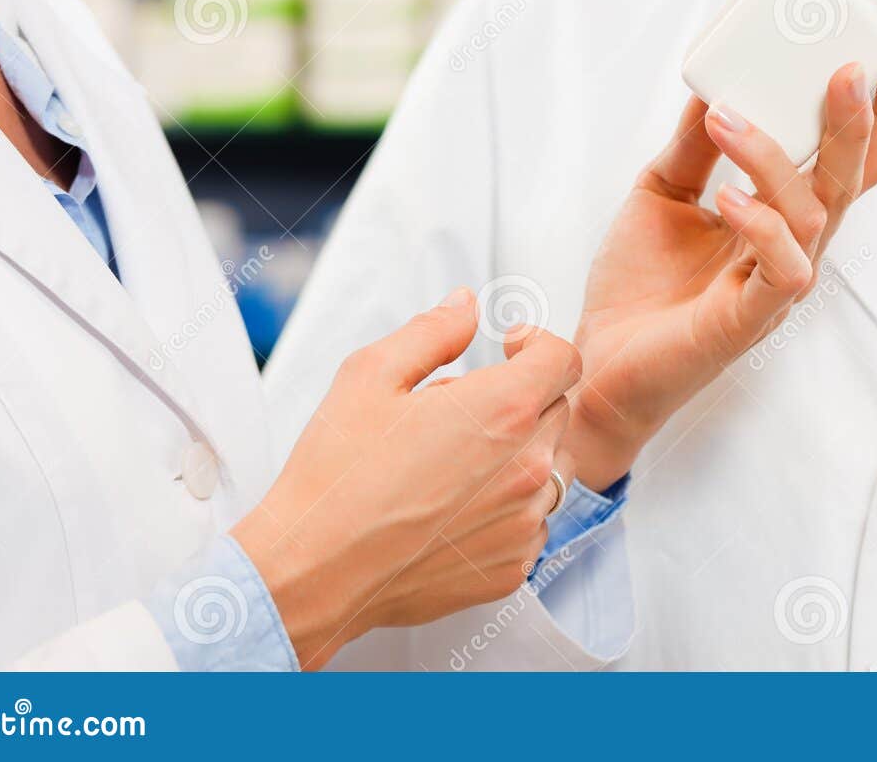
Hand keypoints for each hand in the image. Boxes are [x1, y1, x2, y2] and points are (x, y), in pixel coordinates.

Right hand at [232, 288, 579, 668]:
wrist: (313, 570)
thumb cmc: (336, 475)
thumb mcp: (371, 375)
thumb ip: (433, 332)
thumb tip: (467, 306)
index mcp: (503, 411)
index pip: (563, 360)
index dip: (537, 347)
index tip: (509, 351)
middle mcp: (528, 468)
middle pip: (556, 413)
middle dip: (521, 401)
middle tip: (459, 414)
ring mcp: (524, 523)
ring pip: (550, 470)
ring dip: (519, 457)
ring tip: (454, 464)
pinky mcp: (512, 569)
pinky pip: (532, 524)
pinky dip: (507, 510)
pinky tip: (454, 510)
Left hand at [566, 57, 876, 490]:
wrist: (599, 362)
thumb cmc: (638, 288)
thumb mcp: (661, 192)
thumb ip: (692, 144)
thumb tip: (711, 84)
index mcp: (781, 218)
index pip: (845, 162)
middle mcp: (792, 249)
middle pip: (848, 183)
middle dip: (857, 123)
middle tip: (842, 68)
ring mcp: (775, 287)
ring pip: (813, 214)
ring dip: (774, 160)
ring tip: (728, 120)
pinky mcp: (749, 320)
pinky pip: (782, 270)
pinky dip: (761, 226)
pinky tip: (727, 199)